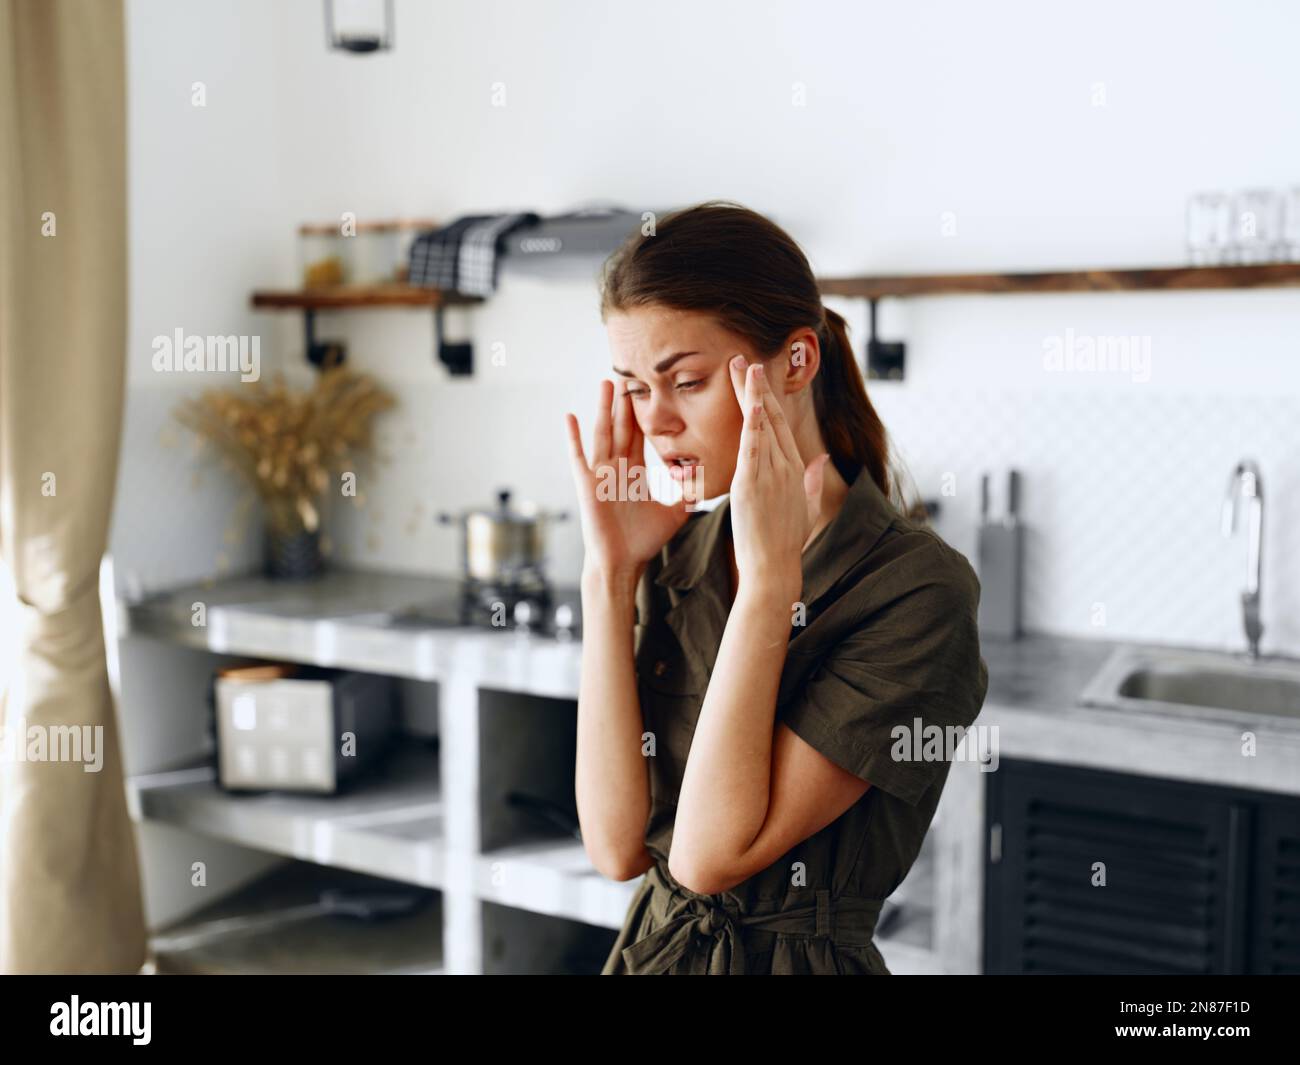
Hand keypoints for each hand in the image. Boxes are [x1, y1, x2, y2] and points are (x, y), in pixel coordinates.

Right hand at [565, 379, 695, 579]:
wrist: (623, 562)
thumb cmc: (643, 541)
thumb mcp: (673, 513)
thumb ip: (688, 497)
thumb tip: (711, 488)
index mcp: (634, 471)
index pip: (638, 435)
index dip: (641, 413)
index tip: (645, 390)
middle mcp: (617, 468)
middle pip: (621, 427)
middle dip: (623, 401)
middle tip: (626, 373)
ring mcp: (601, 474)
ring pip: (603, 433)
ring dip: (604, 408)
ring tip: (606, 383)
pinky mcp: (588, 485)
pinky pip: (579, 457)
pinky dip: (574, 437)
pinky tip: (570, 416)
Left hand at [726, 355, 829, 599]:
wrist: (775, 567)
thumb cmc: (787, 541)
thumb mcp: (806, 506)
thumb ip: (813, 479)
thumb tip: (822, 458)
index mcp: (795, 468)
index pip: (779, 425)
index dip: (767, 398)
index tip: (756, 377)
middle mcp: (786, 466)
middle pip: (769, 417)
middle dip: (756, 386)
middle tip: (743, 359)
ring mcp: (770, 474)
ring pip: (760, 425)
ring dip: (750, 394)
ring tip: (739, 367)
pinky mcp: (753, 485)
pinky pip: (752, 449)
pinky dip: (751, 425)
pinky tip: (749, 404)